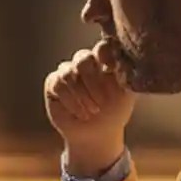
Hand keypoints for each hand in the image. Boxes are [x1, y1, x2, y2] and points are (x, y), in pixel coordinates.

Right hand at [44, 40, 135, 174]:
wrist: (97, 134)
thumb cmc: (115, 112)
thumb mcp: (126, 93)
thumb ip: (126, 74)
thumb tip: (123, 61)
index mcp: (104, 60)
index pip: (102, 46)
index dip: (103, 53)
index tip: (109, 69)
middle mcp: (85, 62)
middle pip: (83, 58)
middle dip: (92, 82)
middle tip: (102, 103)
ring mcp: (68, 71)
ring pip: (68, 72)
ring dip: (81, 95)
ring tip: (92, 112)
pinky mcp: (53, 83)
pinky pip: (57, 83)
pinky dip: (70, 101)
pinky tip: (79, 113)